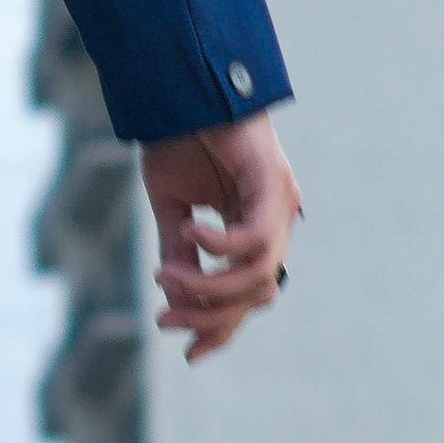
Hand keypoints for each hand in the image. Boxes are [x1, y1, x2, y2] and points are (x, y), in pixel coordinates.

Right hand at [138, 113, 297, 363]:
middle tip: (164, 319)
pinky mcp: (273, 182)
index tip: (189, 355)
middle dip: (209, 315)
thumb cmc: (178, 139)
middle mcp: (276, 220)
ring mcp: (279, 203)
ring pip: (258, 274)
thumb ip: (179, 256)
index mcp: (254, 227)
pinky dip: (218, 247)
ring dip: (208, 286)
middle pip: (257, 293)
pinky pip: (253, 238)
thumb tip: (176, 303)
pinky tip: (187, 233)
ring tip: (167, 274)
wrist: (180, 88)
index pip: (249, 294)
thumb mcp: (171, 209)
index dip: (223, 329)